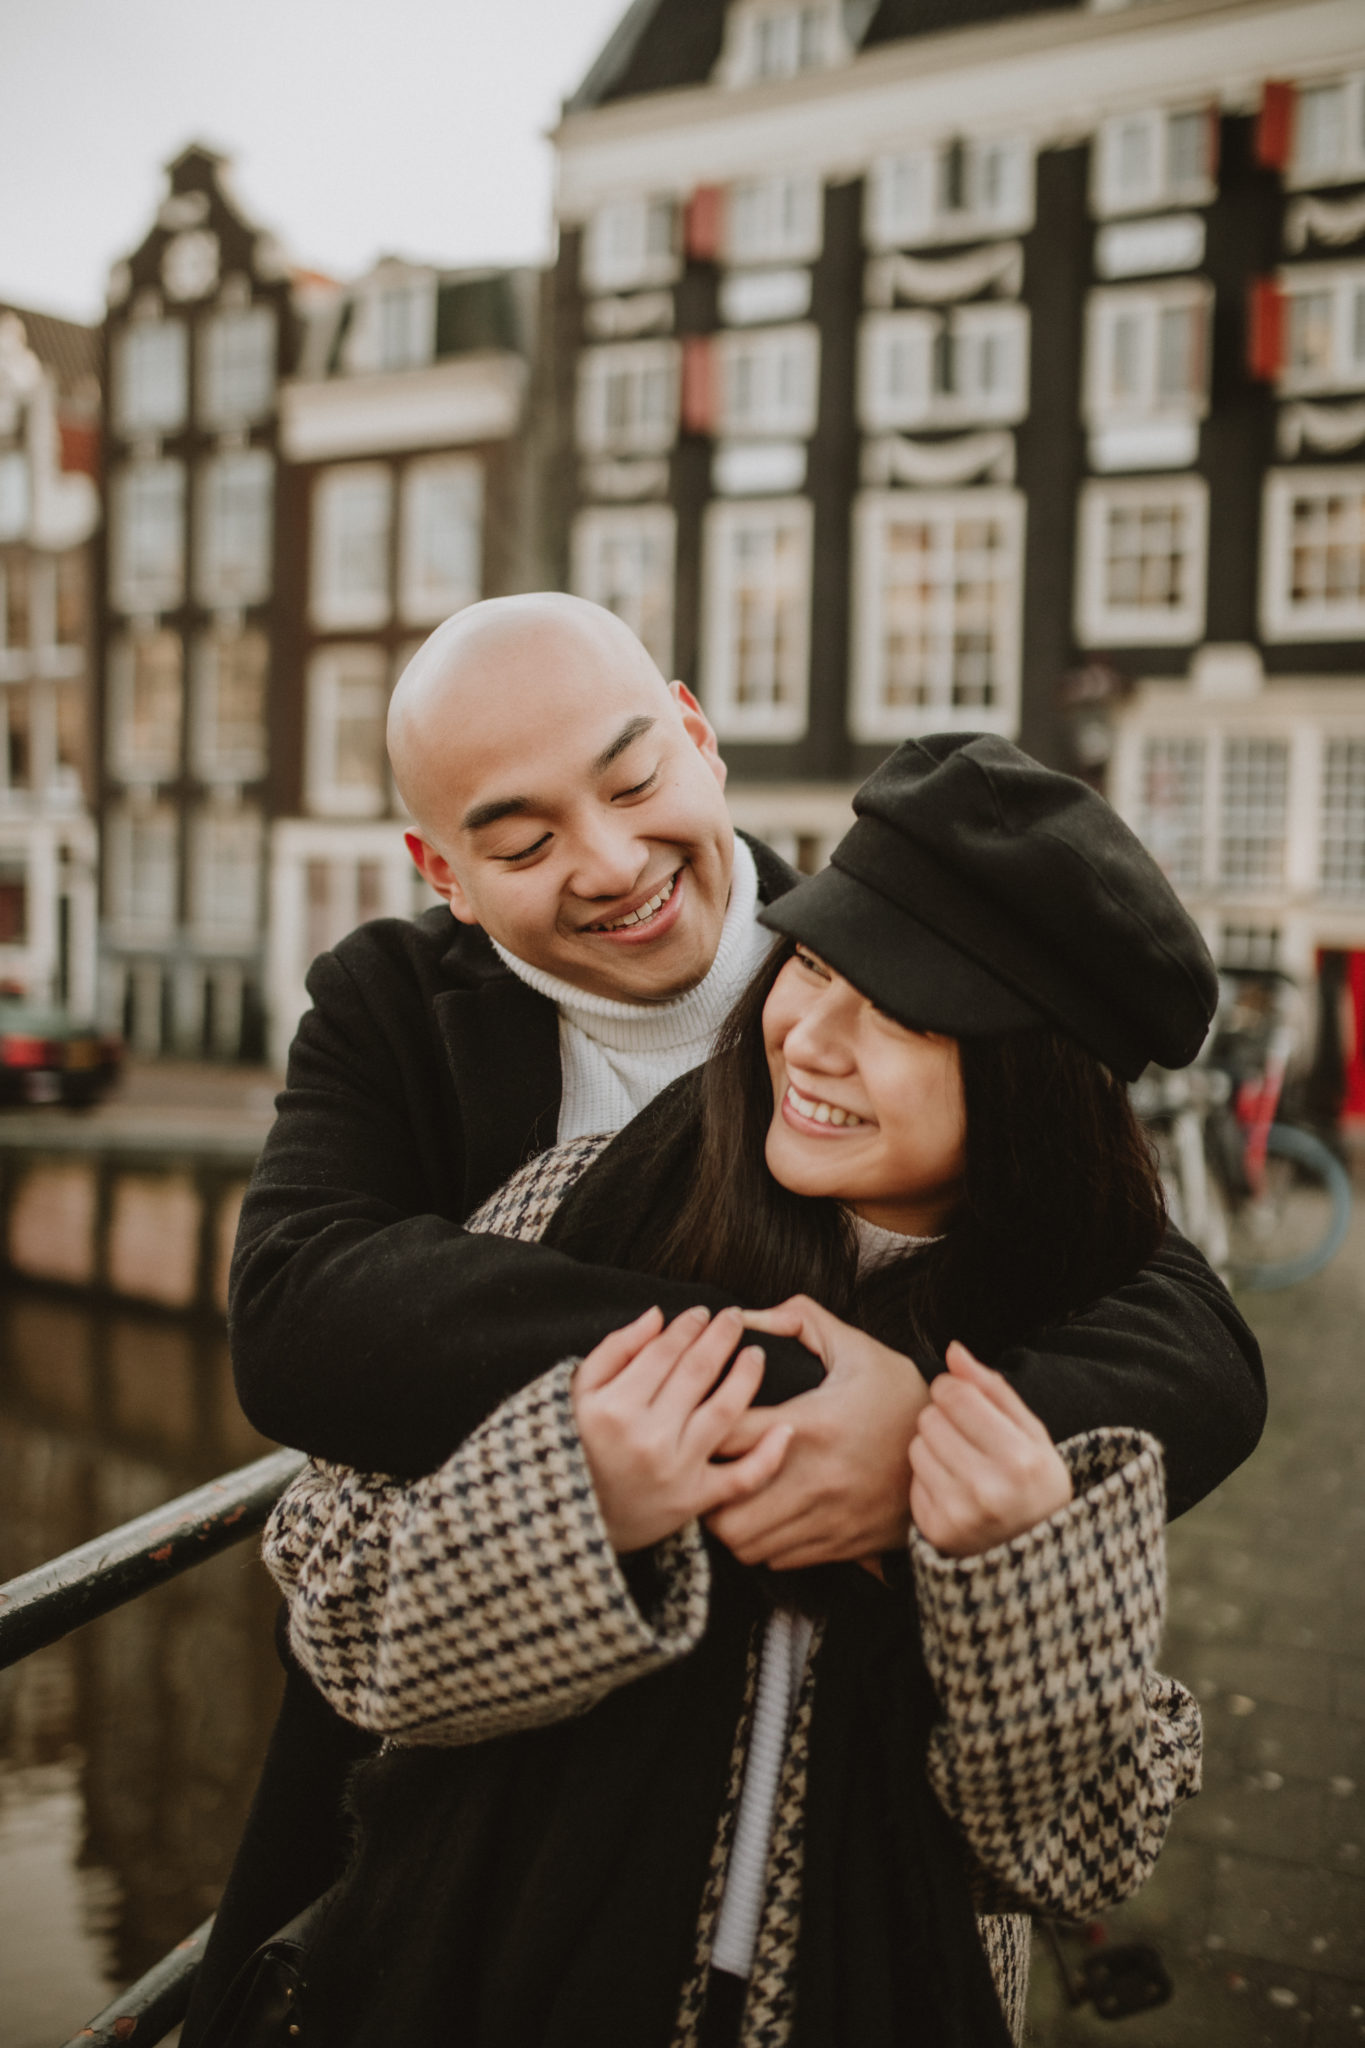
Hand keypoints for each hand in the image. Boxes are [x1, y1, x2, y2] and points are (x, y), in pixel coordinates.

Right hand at [573, 1306, 791, 1554]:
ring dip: (747, 1376)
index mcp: (615, 1406)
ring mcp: (675, 1469)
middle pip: (698, 1372)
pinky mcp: (693, 1501)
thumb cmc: (572, 1449)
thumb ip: (614, 1350)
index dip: (688, 1326)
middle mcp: (647, 1436)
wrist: (571, 1521)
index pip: (663, 1351)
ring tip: (756, 1355)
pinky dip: (769, 1453)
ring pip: (726, 1411)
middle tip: (734, 1318)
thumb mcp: (576, 1395)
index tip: (702, 1312)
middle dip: (721, 1337)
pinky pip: (741, 1476)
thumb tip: (657, 1316)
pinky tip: (786, 1428)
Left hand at [704, 1295, 929, 1570]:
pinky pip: (775, 1560)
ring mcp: (825, 1518)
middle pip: (721, 1503)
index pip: (725, 1432)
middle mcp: (813, 1478)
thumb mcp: (858, 1348)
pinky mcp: (838, 1546)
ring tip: (725, 1492)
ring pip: (743, 1542)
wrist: (959, 1456)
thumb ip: (800, 1320)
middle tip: (700, 1463)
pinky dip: (757, 1541)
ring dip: (725, 1519)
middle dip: (701, 1484)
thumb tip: (746, 1316)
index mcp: (811, 1424)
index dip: (699, 1424)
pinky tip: (760, 1513)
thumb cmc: (902, 1396)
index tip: (698, 1414)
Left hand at [909, 1340, 1072, 1557]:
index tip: (963, 1399)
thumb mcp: (1032, 1433)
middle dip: (944, 1419)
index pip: (956, 1395)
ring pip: (916, 1446)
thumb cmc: (1034, 1483)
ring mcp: (959, 1514)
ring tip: (962, 1464)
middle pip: (930, 1418)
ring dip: (933, 1447)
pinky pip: (913, 1480)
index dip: (953, 1388)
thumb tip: (953, 1350)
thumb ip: (992, 1387)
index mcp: (1021, 1458)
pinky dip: (928, 1479)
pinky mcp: (935, 1531)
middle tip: (967, 1438)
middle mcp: (989, 1489)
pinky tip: (954, 1491)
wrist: (1037, 1557)